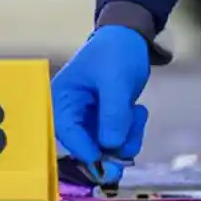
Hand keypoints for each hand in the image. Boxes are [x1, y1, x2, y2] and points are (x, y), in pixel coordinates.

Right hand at [52, 25, 150, 183]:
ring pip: (106, 146)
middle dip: (113, 145)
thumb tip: (111, 145)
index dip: (86, 150)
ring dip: (127, 137)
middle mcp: (72, 113)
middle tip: (133, 136)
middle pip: (87, 145)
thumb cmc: (115, 53)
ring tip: (138, 112)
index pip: (67, 132)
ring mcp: (90, 119)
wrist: (130, 38)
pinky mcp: (106, 121)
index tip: (107, 162)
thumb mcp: (114, 80)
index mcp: (62, 99)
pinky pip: (118, 140)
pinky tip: (138, 110)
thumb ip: (112, 113)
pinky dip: (132, 132)